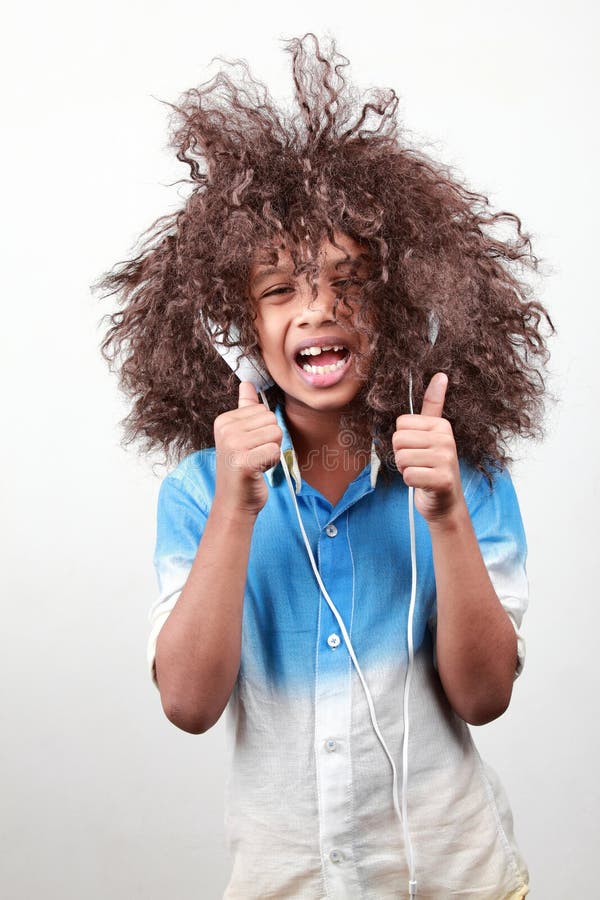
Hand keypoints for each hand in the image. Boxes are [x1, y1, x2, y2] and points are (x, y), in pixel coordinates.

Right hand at [213, 382, 282, 516]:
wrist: (234, 502)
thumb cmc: (241, 468)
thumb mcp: (240, 435)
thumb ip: (245, 408)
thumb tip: (247, 383)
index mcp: (224, 420)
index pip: (264, 411)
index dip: (263, 432)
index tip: (249, 447)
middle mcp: (226, 430)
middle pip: (272, 421)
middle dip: (270, 441)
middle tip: (254, 456)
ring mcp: (233, 446)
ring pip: (276, 434)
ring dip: (272, 452)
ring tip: (256, 462)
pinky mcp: (244, 462)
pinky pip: (276, 451)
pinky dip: (272, 463)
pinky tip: (258, 471)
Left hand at [392, 373, 463, 522]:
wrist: (445, 503)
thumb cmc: (433, 467)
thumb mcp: (432, 435)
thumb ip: (433, 406)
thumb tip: (441, 375)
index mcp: (442, 425)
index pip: (400, 424)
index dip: (402, 441)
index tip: (418, 450)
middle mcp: (447, 439)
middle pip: (398, 440)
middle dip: (402, 456)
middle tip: (418, 464)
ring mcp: (446, 459)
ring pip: (402, 458)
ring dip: (406, 470)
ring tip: (421, 473)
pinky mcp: (442, 479)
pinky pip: (408, 475)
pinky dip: (411, 483)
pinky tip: (423, 484)